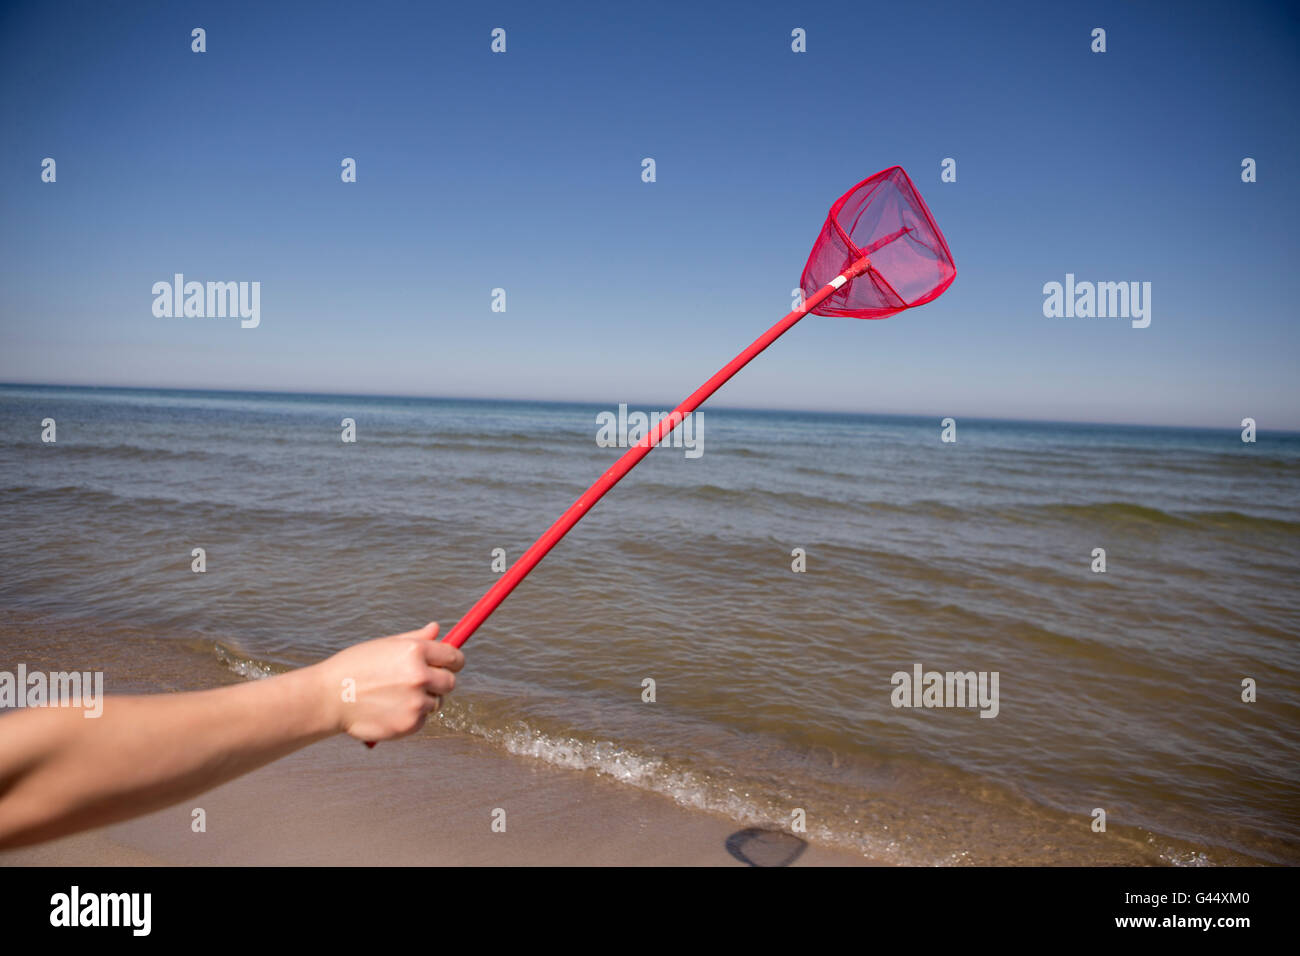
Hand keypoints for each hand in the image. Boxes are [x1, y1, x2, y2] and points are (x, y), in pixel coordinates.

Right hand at [315, 622, 464, 742]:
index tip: (448, 665)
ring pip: (436, 703)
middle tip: (417, 683)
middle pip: (450, 682)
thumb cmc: (354, 667)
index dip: (453, 662)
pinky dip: (411, 718)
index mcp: (415, 651)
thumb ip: (415, 638)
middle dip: (439, 682)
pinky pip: (422, 720)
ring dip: (422, 701)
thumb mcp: (384, 645)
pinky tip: (388, 711)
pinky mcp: (410, 724)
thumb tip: (436, 629)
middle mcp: (420, 675)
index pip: (454, 657)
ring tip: (394, 697)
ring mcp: (416, 702)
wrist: (328, 698)